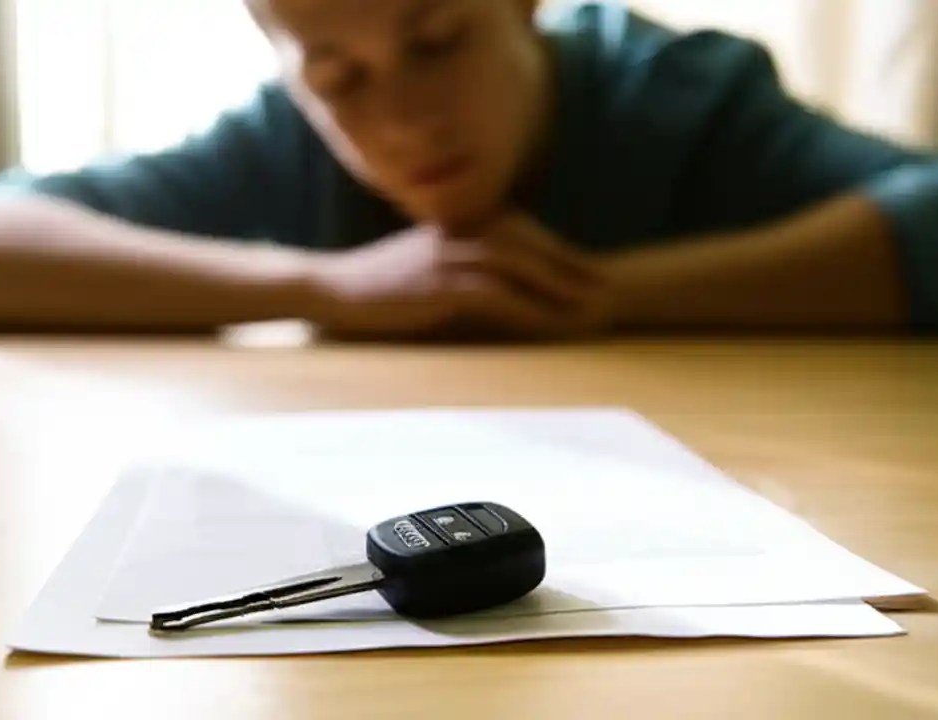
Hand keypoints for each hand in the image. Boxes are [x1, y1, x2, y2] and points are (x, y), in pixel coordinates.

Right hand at [306, 214, 609, 339]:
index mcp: (457, 224)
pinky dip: (525, 307)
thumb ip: (459, 262)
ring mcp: (448, 256)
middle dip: (568, 264)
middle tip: (604, 285)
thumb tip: (496, 280)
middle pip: (527, 243)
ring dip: (556, 285)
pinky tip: (547, 323)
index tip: (586, 268)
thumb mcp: (424, 262)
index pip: (519, 231)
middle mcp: (458, 233)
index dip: (556, 248)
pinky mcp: (438, 284)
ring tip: (587, 305)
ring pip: (517, 265)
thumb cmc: (377, 282)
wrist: (333, 287)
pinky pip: (493, 294)